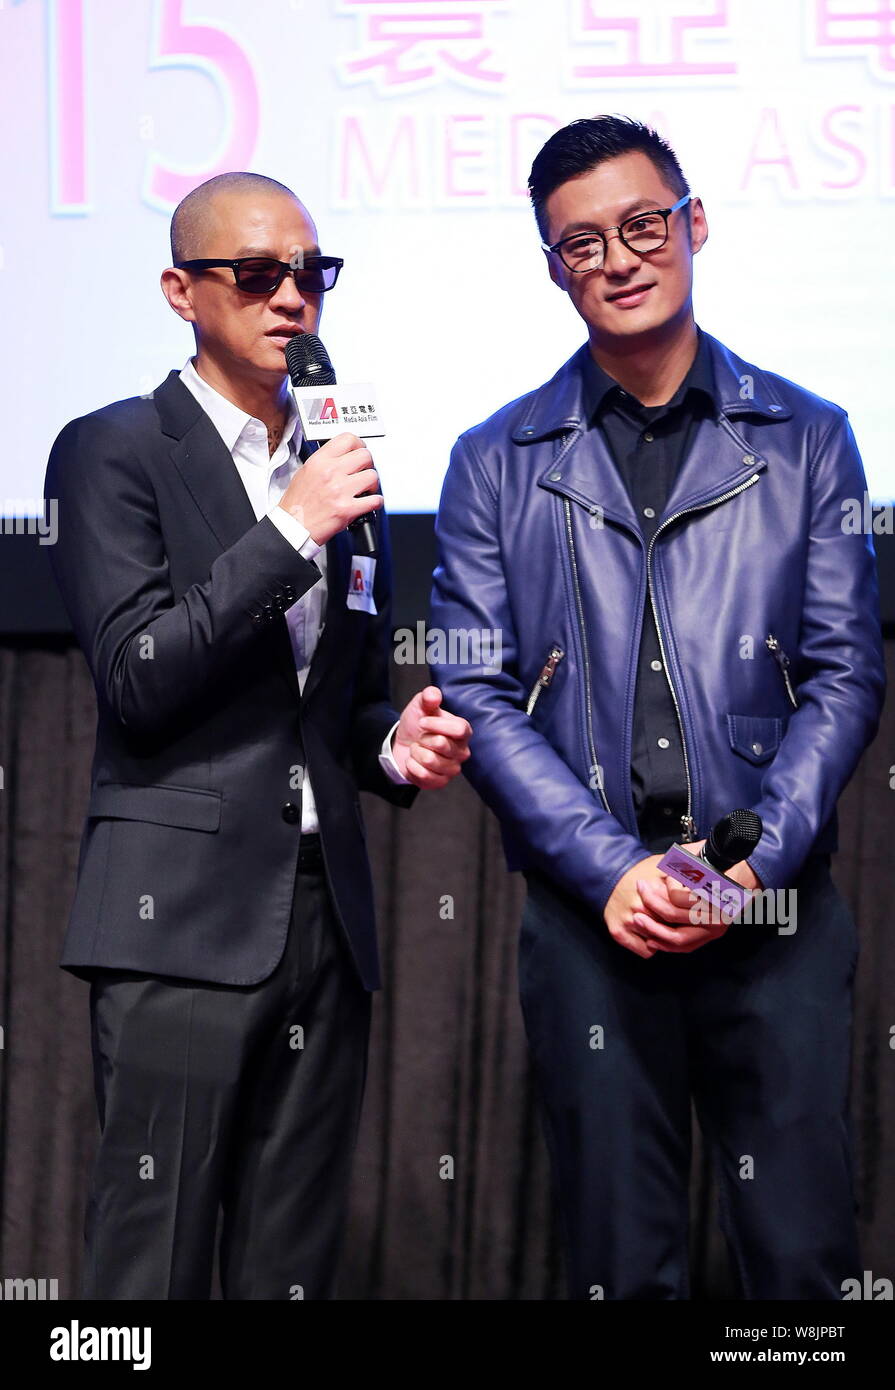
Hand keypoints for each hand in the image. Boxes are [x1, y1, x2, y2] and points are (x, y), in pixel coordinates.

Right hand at [278, 432, 381, 543]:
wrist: (292, 528)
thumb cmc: (297, 504)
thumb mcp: (304, 473)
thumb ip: (324, 462)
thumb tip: (343, 456)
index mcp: (319, 461)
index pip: (348, 439)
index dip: (359, 444)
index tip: (359, 451)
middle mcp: (330, 473)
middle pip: (365, 455)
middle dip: (368, 464)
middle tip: (363, 471)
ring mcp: (340, 491)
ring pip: (372, 476)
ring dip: (372, 484)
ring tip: (365, 489)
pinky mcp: (347, 509)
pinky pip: (374, 500)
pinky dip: (376, 502)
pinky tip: (369, 503)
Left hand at [392, 686, 471, 789]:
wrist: (403, 744)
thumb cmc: (417, 724)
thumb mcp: (420, 706)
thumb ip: (428, 697)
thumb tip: (433, 694)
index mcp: (463, 731)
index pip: (459, 729)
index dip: (436, 724)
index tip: (422, 722)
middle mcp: (462, 752)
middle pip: (442, 744)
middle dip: (423, 738)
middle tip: (421, 737)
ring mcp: (452, 769)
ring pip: (430, 760)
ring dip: (416, 752)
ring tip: (417, 749)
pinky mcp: (440, 782)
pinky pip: (424, 776)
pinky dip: (412, 767)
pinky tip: (414, 761)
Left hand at [607, 838, 762, 958]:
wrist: (750, 874)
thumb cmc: (723, 861)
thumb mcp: (701, 854)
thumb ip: (681, 861)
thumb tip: (660, 871)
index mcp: (714, 892)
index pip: (678, 896)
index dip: (660, 889)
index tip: (646, 880)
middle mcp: (716, 913)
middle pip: (673, 916)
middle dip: (650, 906)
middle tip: (638, 894)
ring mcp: (715, 928)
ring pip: (677, 938)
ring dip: (653, 929)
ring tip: (637, 919)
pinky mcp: (712, 935)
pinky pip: (686, 946)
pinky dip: (667, 944)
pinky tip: (652, 940)